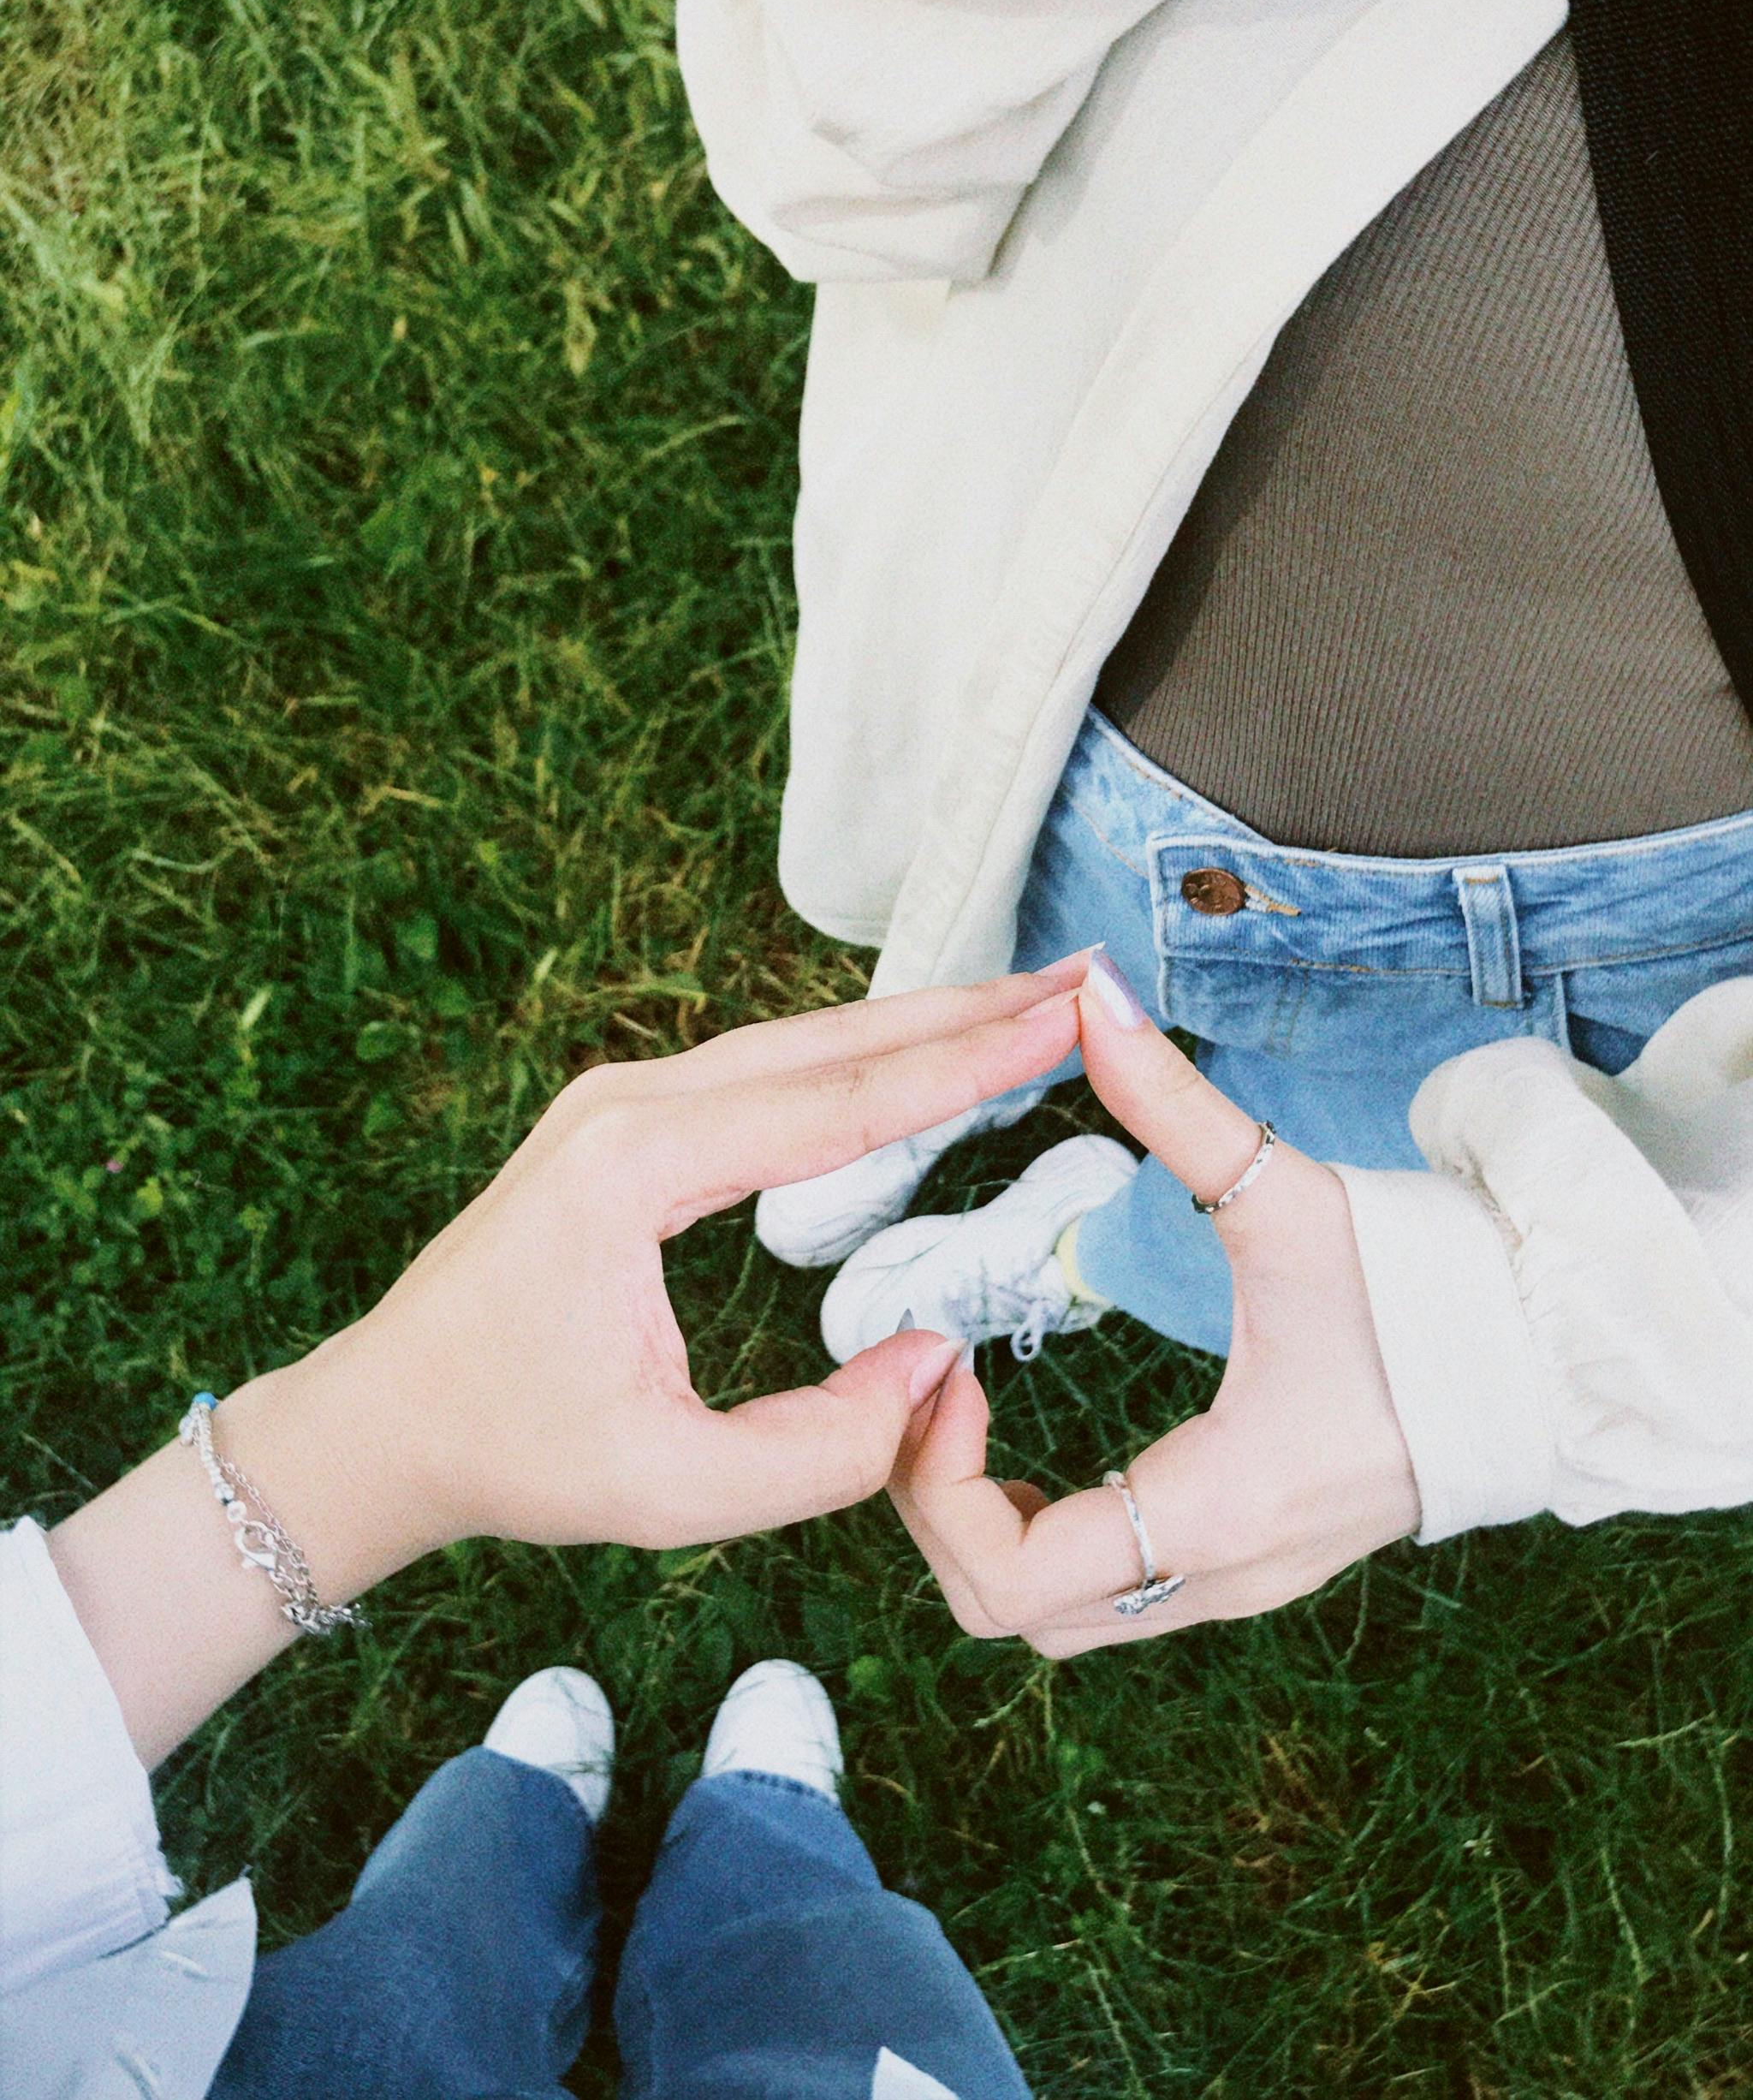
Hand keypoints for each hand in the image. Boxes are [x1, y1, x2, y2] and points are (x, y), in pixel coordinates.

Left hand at [237, 959, 1089, 1570]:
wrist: (387, 1418)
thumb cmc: (515, 1453)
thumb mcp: (673, 1488)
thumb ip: (822, 1450)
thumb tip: (934, 1362)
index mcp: (635, 1169)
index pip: (835, 1104)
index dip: (962, 1068)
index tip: (1061, 1024)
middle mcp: (629, 1106)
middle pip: (827, 1042)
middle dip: (960, 1014)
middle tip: (1077, 984)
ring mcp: (623, 1102)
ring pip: (798, 1043)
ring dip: (914, 1026)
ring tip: (1026, 1008)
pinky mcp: (627, 1122)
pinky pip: (764, 1072)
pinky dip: (856, 1058)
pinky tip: (919, 1056)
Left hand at [888, 959, 1419, 1657]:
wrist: (1543, 1357)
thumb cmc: (1425, 1289)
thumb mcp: (1288, 1196)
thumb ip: (1175, 1104)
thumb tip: (1091, 993)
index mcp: (1218, 1506)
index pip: (1014, 1578)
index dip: (935, 1487)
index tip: (946, 1367)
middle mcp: (1217, 1574)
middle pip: (1009, 1615)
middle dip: (934, 1506)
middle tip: (937, 1384)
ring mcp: (1234, 1586)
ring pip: (1052, 1619)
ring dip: (983, 1527)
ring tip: (968, 1407)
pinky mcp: (1244, 1568)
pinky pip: (1103, 1594)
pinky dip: (1037, 1535)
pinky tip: (1025, 1448)